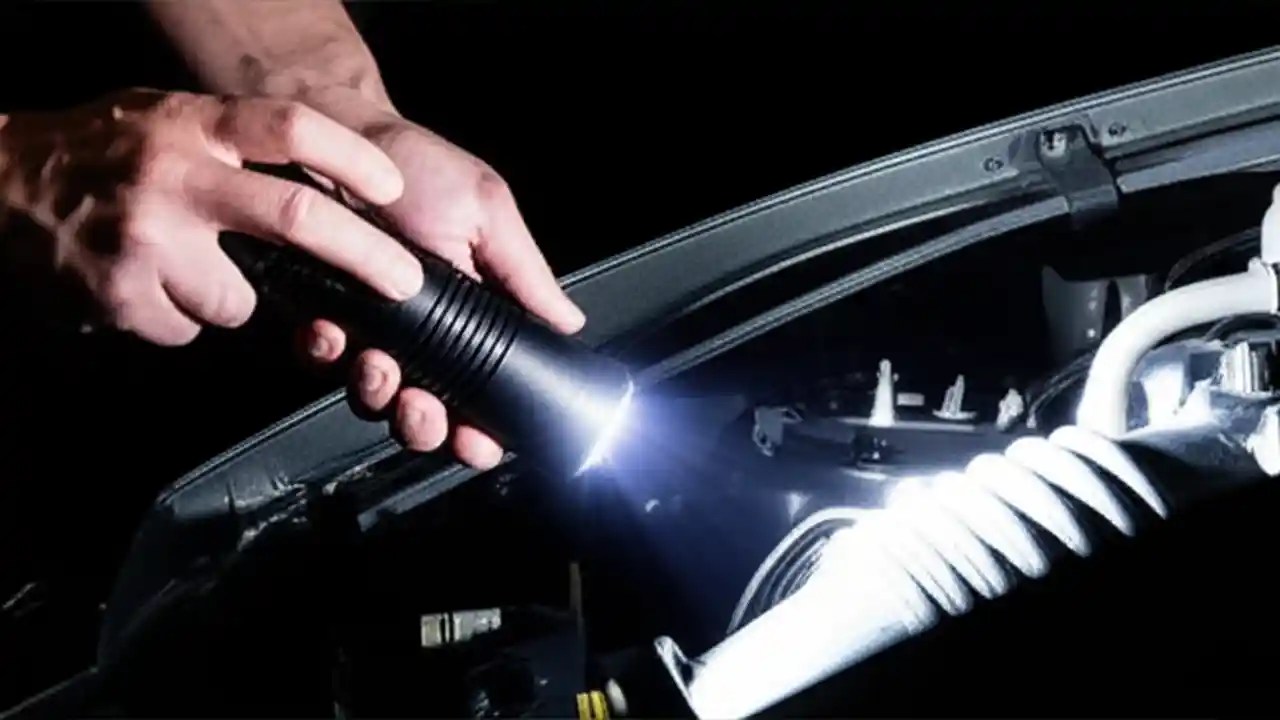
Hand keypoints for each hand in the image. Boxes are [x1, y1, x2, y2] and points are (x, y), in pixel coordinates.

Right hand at [0, 88, 421, 345]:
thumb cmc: (99, 152)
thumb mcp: (168, 122)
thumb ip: (234, 147)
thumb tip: (325, 187)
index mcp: (192, 125)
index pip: (291, 128)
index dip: (352, 159)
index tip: (394, 190)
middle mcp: (175, 177)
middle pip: (297, 219)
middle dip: (364, 258)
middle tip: (401, 281)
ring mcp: (148, 240)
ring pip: (238, 301)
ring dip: (228, 300)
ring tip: (183, 268)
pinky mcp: (122, 295)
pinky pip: (186, 328)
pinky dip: (177, 318)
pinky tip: (144, 286)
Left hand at [295, 89, 585, 468]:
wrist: (339, 133)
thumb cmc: (418, 169)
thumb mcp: (486, 212)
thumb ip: (525, 273)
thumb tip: (570, 322)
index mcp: (471, 322)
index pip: (483, 399)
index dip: (481, 433)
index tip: (480, 441)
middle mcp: (421, 337)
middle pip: (428, 417)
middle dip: (426, 426)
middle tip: (424, 407)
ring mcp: (370, 332)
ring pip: (373, 400)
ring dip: (377, 394)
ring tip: (379, 363)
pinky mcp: (320, 319)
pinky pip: (321, 360)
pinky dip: (327, 353)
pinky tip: (334, 329)